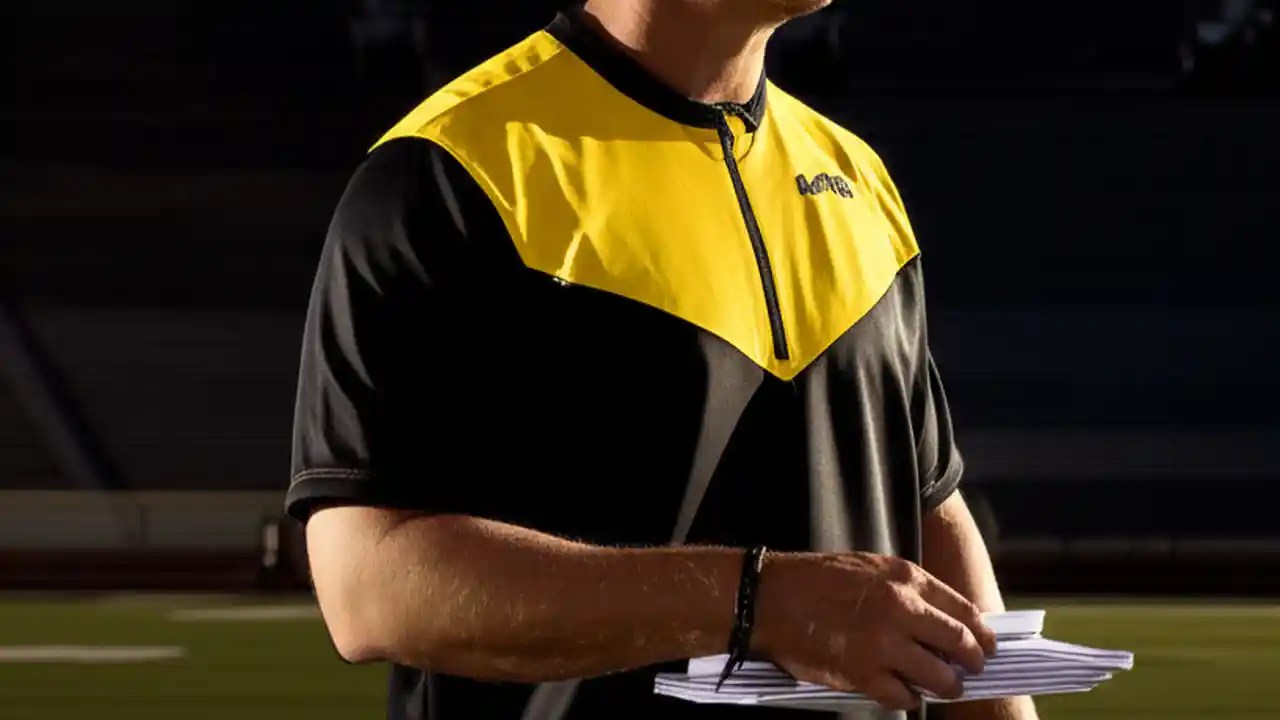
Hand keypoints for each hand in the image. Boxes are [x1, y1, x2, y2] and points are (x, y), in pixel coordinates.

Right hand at [751, 552, 997, 710]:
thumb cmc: (816, 580)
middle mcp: (901, 608)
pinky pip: (903, 697)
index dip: (982, 633)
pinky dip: (909, 699)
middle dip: (973, 661)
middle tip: (972, 670)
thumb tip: (941, 620)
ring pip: (939, 676)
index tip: (986, 644)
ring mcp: (882, 643)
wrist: (771, 597)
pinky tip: (903, 693)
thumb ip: (907, 591)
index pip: (964, 610)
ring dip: (946, 686)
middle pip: (960, 643)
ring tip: (944, 687)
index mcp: (905, 578)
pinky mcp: (862, 673)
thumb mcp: (871, 569)